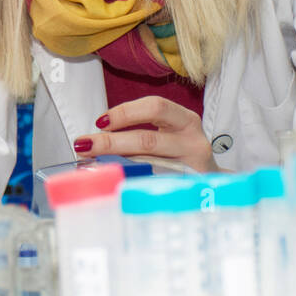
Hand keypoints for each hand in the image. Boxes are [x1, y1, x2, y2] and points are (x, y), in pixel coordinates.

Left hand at [72, 96, 219, 172]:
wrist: (210, 181)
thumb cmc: (179, 154)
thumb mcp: (167, 136)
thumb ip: (136, 135)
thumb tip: (90, 142)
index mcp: (185, 120)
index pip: (155, 107)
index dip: (125, 112)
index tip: (100, 122)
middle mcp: (193, 140)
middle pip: (148, 139)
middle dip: (111, 142)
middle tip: (84, 145)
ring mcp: (193, 167)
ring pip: (149, 166)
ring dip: (116, 165)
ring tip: (92, 166)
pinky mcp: (189, 188)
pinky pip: (155, 185)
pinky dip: (131, 183)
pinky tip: (115, 184)